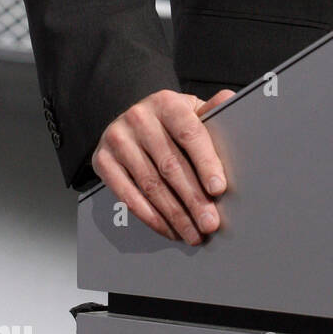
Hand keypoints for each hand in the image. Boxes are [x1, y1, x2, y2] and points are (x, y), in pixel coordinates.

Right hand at [91, 88, 235, 244]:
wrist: (128, 120)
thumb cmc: (168, 120)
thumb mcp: (189, 109)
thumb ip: (210, 110)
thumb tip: (230, 100)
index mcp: (166, 103)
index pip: (189, 134)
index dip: (205, 162)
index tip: (218, 189)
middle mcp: (139, 118)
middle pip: (170, 165)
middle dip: (193, 199)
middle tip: (209, 222)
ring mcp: (118, 140)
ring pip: (150, 185)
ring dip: (174, 214)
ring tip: (193, 233)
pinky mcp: (102, 161)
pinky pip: (128, 196)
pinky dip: (151, 217)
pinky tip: (168, 229)